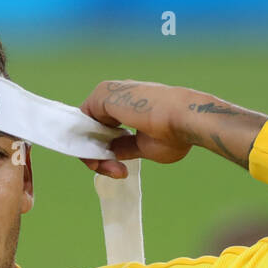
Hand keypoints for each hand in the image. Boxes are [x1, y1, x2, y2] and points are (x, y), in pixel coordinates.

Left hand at [78, 80, 267, 174]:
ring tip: (112, 169)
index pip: (107, 130)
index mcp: (131, 104)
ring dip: (94, 154)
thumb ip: (125, 147)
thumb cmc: (175, 134)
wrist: (185, 119)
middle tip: (117, 173)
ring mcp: (109, 94)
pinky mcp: (101, 97)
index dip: (108, 153)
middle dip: (100, 157)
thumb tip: (111, 152)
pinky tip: (98, 158)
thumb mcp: (145, 147)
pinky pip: (81, 123)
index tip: (119, 170)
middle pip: (95, 130)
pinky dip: (85, 142)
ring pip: (88, 129)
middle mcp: (118, 96)